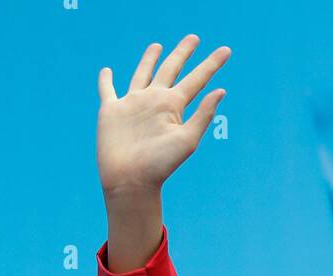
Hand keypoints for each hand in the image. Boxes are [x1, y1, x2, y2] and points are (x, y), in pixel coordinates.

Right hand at [97, 34, 229, 200]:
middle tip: (194, 38)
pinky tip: (107, 71)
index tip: (226, 51)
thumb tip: (221, 90)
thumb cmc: (160, 164)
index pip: (196, 80)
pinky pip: (108, 90)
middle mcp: (155, 101)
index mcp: (173, 106)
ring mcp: (133, 104)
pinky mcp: (111, 110)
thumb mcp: (187, 139)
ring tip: (158, 46)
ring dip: (150, 60)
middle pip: (171, 69)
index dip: (211, 65)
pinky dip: (106, 80)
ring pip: (142, 74)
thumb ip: (202, 115)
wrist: (131, 179)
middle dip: (183, 53)